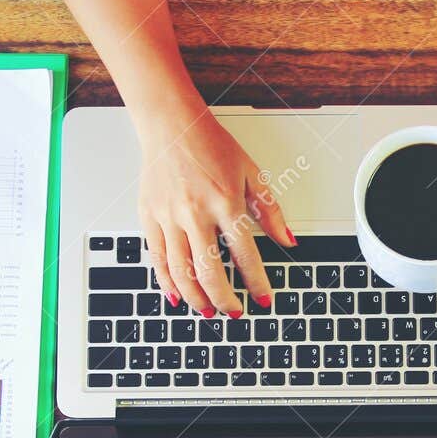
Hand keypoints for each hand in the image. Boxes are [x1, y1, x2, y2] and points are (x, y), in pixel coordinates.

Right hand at [137, 108, 294, 315]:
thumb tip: (288, 240)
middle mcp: (196, 213)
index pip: (245, 255)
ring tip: (208, 310)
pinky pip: (157, 259)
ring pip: (181, 272)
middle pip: (210, 271)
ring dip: (196, 298)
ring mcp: (169, 217)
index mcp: (226, 202)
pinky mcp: (149, 217)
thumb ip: (270, 211)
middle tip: (234, 313)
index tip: (263, 299)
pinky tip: (177, 296)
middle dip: (224, 300)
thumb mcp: (251, 173)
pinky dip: (166, 282)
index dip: (256, 283)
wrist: (171, 124)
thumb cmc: (211, 145)